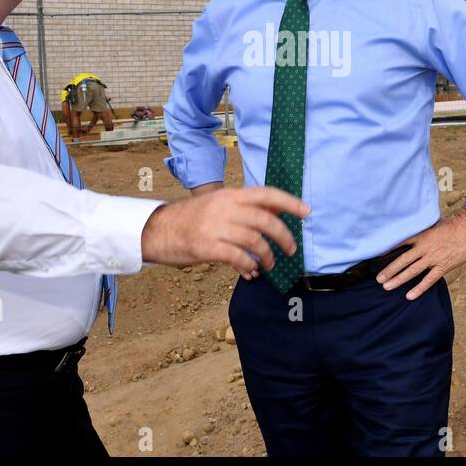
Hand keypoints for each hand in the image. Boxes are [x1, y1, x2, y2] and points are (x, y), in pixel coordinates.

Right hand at [141, 187, 308, 276]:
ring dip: (267, 256)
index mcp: (230, 195)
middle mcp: (225, 208)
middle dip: (284, 237)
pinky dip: (248, 266)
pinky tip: (250, 272)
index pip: (267, 194)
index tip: (307, 212)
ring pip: (254, 241)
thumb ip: (244, 210)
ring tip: (268, 265)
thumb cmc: (191, 219)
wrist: (158, 230)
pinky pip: (237, 258)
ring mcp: (215, 227)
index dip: (290, 202)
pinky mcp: (206, 247)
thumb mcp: (217, 205)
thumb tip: (275, 215)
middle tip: (291, 249)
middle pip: (265, 221)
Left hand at [376, 214, 465, 299]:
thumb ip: (425, 230)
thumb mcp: (435, 224)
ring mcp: (433, 258)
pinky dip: (419, 288)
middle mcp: (424, 247)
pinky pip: (429, 280)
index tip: (377, 256)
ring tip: (387, 287)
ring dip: (398, 279)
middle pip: (403, 260)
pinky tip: (409, 296)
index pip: (401, 242)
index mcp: (422, 236)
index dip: (388, 249)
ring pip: (412, 270)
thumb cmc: (455, 224)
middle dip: (390, 270)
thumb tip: (416, 230)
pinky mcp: (443, 266)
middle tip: (379, 279)